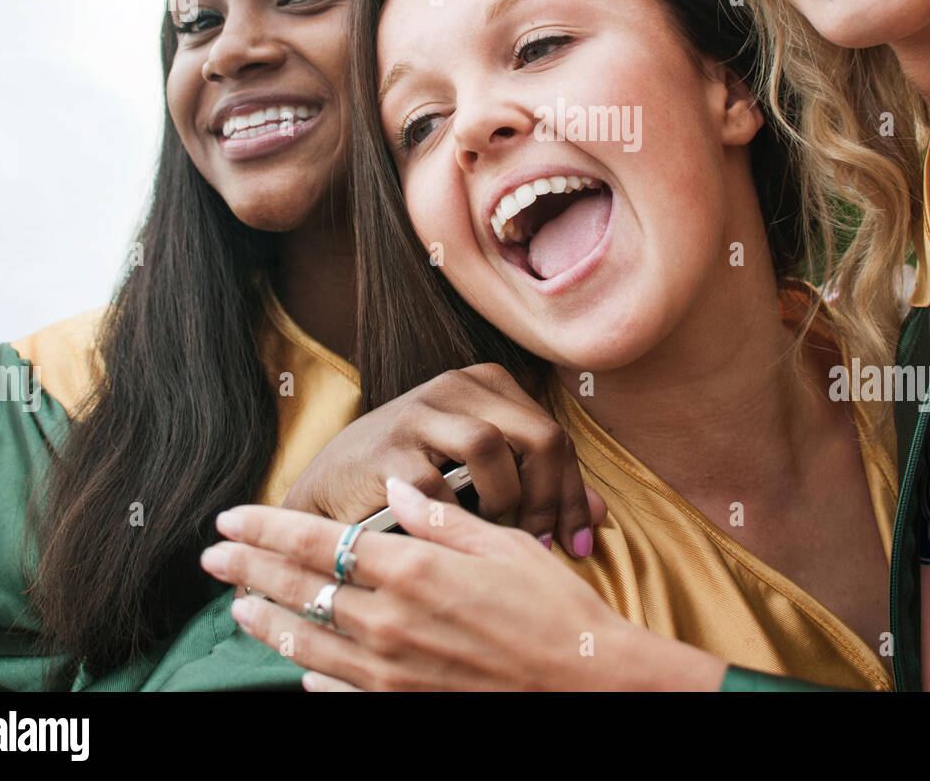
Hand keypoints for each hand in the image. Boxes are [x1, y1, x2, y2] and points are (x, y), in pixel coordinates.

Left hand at [201, 481, 728, 691]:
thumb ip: (441, 518)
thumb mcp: (504, 545)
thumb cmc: (554, 608)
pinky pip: (340, 690)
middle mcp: (389, 621)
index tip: (229, 517)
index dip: (266, 528)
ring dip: (265, 621)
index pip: (317, 542)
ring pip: (305, 643)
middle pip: (298, 589)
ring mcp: (390, 670)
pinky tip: (298, 669)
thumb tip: (397, 487)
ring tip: (236, 606)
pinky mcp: (401, 703)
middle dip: (247, 569)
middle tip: (210, 556)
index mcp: (412, 569)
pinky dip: (312, 675)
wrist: (588, 683)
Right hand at [282, 363, 605, 556]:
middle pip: (536, 433)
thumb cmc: (417, 485)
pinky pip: (439, 485)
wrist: (328, 494)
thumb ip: (541, 486)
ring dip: (506, 502)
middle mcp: (455, 387)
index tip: (579, 543)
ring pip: (491, 446)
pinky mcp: (386, 449)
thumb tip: (602, 514)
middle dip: (551, 498)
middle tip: (546, 543)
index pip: (554, 434)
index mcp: (486, 384)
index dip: (574, 493)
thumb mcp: (483, 476)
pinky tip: (456, 543)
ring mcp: (417, 412)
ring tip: (499, 536)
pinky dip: (456, 520)